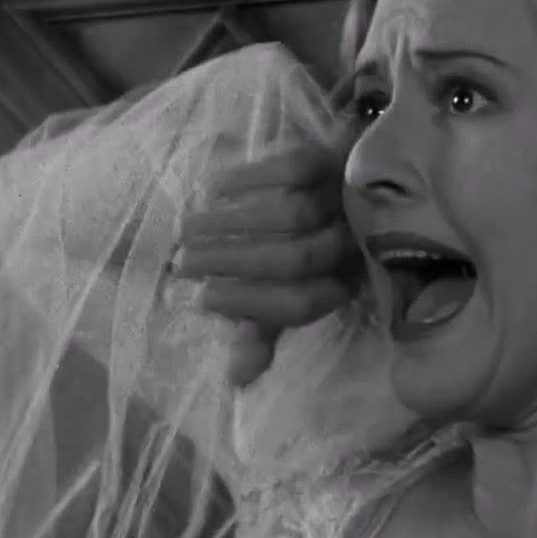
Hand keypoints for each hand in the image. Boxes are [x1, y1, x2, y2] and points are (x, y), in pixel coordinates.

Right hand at [172, 143, 360, 385]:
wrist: (347, 173)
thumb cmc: (305, 242)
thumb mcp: (286, 287)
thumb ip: (261, 327)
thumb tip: (236, 380)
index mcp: (344, 283)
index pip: (302, 303)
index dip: (251, 305)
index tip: (202, 299)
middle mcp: (353, 243)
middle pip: (295, 258)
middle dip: (231, 263)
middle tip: (183, 262)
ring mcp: (346, 198)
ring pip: (292, 215)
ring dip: (232, 224)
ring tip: (188, 229)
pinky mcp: (337, 157)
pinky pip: (292, 169)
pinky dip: (248, 179)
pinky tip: (213, 188)